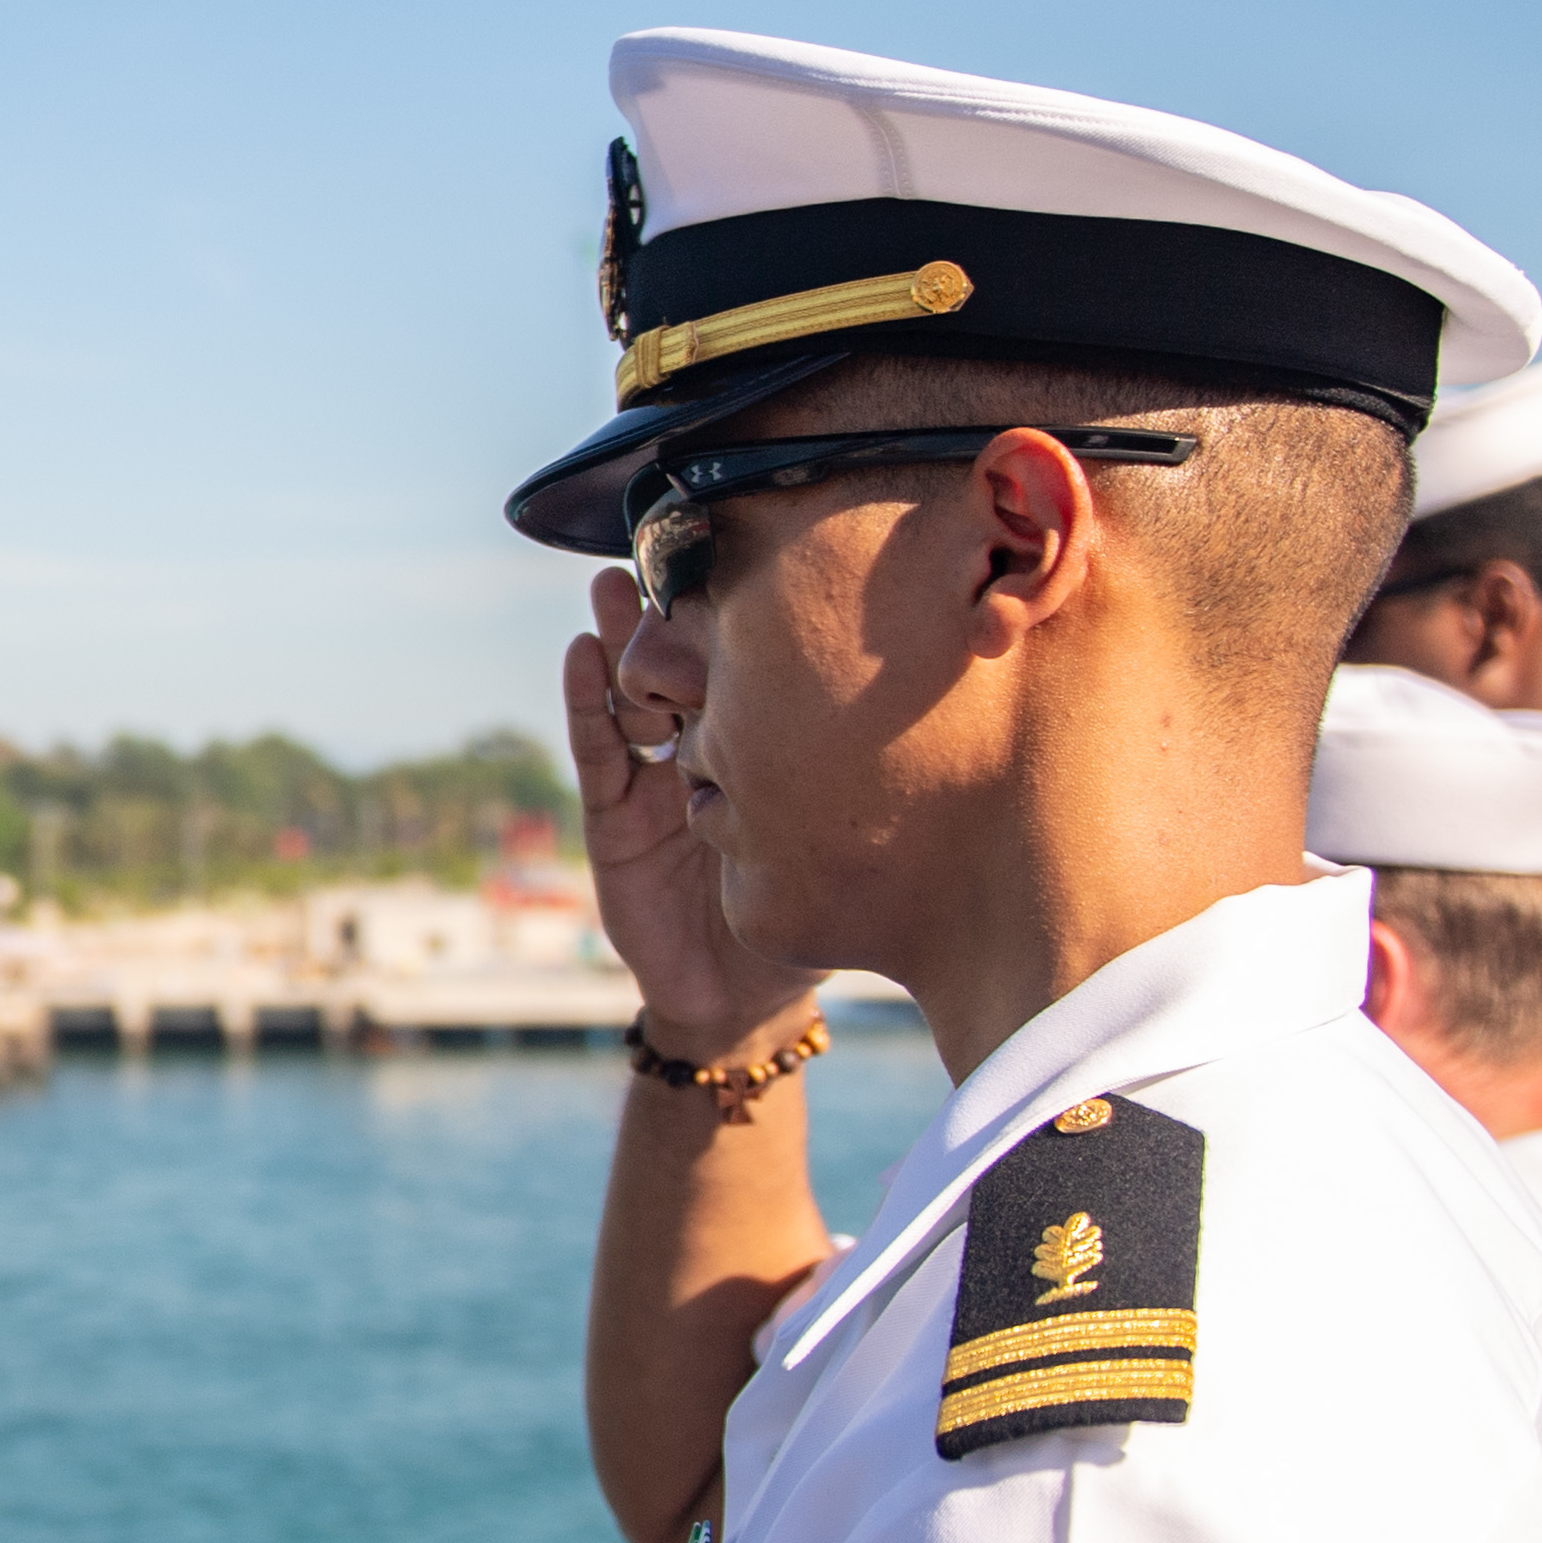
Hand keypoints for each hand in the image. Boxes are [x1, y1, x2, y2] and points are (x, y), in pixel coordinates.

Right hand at [563, 567, 823, 1063]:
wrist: (750, 998)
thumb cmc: (817, 910)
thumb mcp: (850, 825)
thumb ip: (870, 770)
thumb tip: (958, 696)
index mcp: (765, 741)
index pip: (749, 659)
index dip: (744, 610)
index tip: (754, 548)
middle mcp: (705, 749)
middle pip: (684, 661)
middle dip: (674, 605)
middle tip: (671, 545)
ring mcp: (653, 780)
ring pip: (630, 692)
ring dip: (619, 636)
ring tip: (614, 581)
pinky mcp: (613, 821)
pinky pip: (597, 752)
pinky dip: (586, 703)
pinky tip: (584, 656)